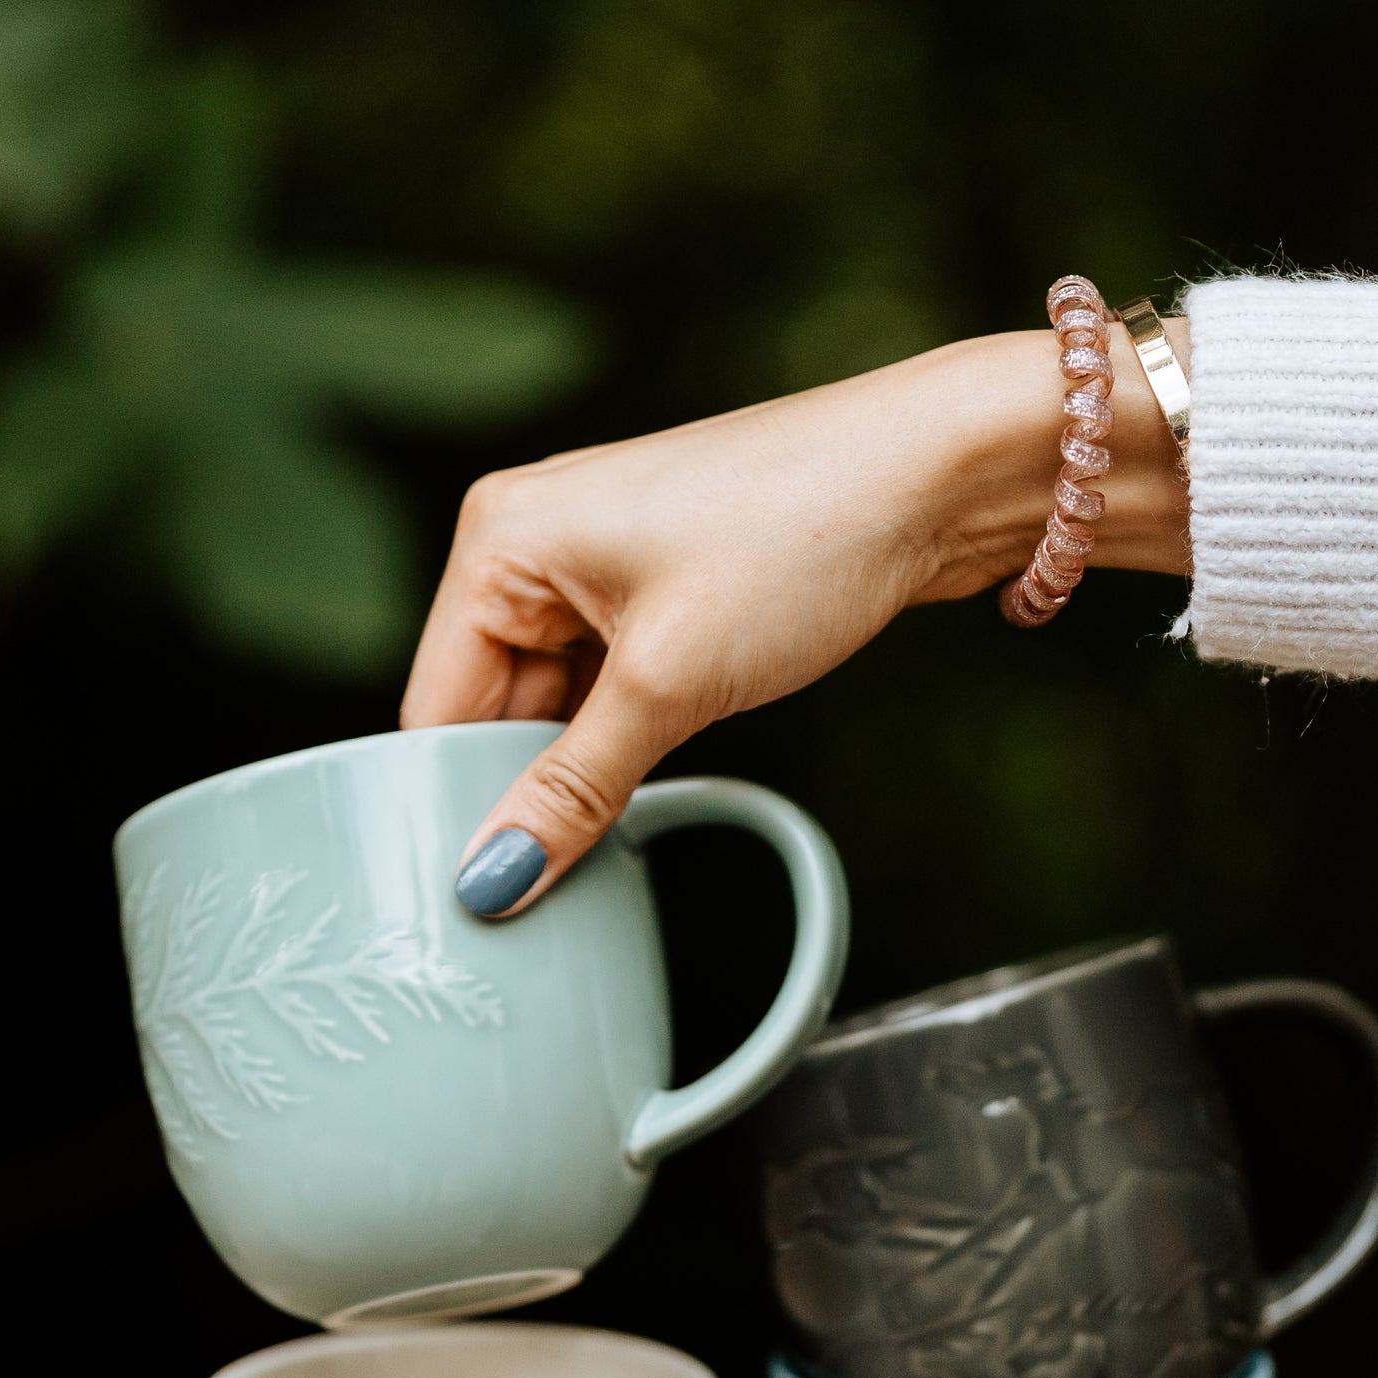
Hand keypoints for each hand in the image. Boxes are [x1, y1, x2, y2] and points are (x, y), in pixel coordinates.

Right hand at [402, 319, 1189, 914]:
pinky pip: (611, 687)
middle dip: (522, 795)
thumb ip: (573, 789)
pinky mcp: (668, 587)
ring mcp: (603, 563)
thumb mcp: (671, 682)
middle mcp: (535, 540)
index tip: (478, 904)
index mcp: (500, 539)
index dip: (456, 808)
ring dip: (580, 774)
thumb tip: (494, 880)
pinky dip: (624, 742)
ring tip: (600, 850)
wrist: (941, 472)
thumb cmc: (802, 535)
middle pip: (490, 710)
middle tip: (541, 899)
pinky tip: (645, 794)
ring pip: (555, 706)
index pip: (437, 707)